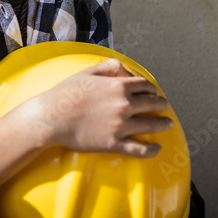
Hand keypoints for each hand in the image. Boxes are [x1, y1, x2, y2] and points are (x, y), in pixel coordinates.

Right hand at [27, 58, 174, 157]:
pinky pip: (140, 149)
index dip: (152, 89)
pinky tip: (157, 149)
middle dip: (162, 105)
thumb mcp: (86, 72)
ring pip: (152, 125)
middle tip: (164, 106)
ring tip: (168, 124)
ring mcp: (121, 126)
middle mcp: (124, 105)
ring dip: (163, 124)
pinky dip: (152, 150)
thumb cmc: (65, 93)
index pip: (146, 86)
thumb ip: (108, 66)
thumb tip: (125, 69)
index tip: (153, 93)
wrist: (50, 117)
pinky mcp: (114, 143)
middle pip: (154, 104)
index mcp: (118, 86)